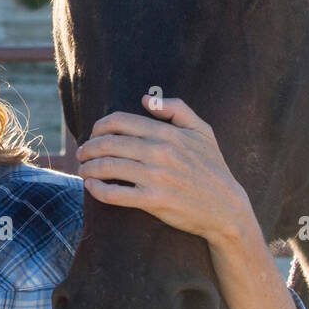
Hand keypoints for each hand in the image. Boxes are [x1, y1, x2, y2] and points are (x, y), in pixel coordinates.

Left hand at [73, 95, 253, 244]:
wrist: (226, 209)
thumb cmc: (213, 168)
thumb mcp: (203, 131)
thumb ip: (177, 109)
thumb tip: (145, 100)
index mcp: (167, 133)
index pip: (120, 122)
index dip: (99, 127)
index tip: (93, 135)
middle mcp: (159, 152)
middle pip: (107, 144)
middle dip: (87, 148)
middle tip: (81, 155)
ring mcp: (155, 177)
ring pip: (107, 167)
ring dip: (88, 169)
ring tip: (83, 171)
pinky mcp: (153, 201)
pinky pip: (115, 194)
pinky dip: (97, 190)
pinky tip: (92, 188)